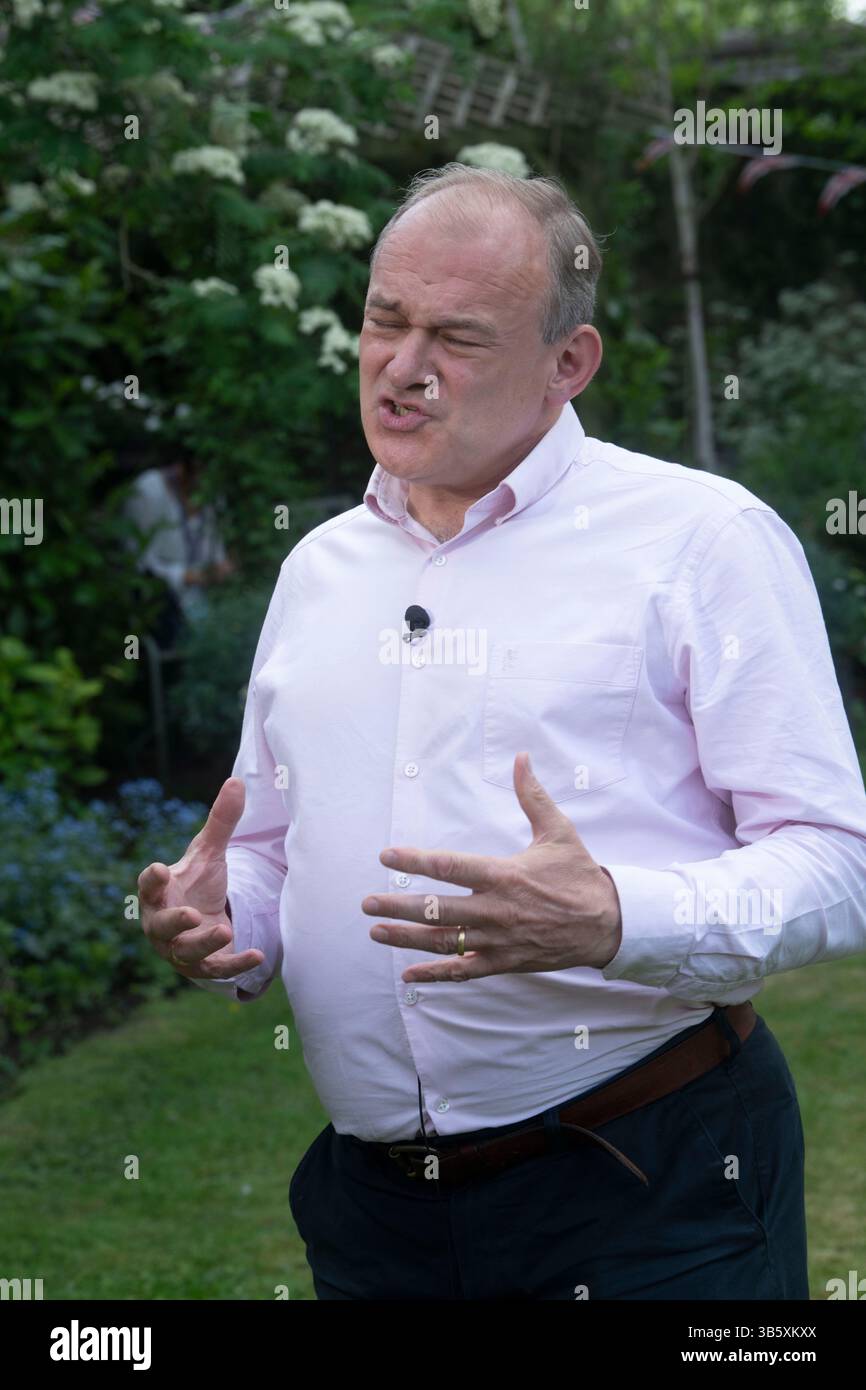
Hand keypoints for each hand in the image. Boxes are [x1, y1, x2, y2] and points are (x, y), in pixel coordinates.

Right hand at [138, 777, 264, 979]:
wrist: (203, 922)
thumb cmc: (198, 885)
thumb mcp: (209, 853)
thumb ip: (221, 822)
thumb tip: (237, 780)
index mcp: (158, 893)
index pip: (148, 886)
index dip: (152, 879)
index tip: (158, 870)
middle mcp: (163, 923)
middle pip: (161, 926)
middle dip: (174, 921)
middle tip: (191, 914)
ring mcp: (180, 948)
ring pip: (186, 952)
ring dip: (204, 943)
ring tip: (225, 932)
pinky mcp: (202, 967)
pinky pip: (216, 969)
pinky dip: (235, 965)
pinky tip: (256, 955)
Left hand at [362, 752, 622, 982]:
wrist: (609, 924)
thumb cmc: (581, 875)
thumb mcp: (558, 831)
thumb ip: (532, 796)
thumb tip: (521, 758)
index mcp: (504, 874)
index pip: (450, 867)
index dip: (415, 861)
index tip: (387, 856)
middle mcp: (496, 910)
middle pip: (437, 909)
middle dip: (398, 905)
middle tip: (366, 902)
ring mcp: (499, 940)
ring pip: (444, 941)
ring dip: (406, 938)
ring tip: (375, 931)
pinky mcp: (505, 962)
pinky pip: (464, 970)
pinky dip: (436, 973)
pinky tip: (408, 974)